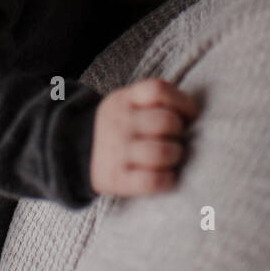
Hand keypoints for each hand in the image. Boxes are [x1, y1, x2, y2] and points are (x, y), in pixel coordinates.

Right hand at [89, 79, 200, 196]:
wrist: (73, 153)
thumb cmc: (118, 128)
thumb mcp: (127, 104)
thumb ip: (155, 102)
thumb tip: (196, 113)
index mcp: (124, 100)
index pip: (157, 90)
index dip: (182, 101)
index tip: (191, 115)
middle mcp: (119, 123)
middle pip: (166, 122)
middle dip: (179, 132)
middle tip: (176, 139)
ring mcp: (116, 152)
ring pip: (162, 152)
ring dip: (175, 156)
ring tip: (172, 157)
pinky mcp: (117, 179)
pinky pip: (153, 181)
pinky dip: (167, 179)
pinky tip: (166, 176)